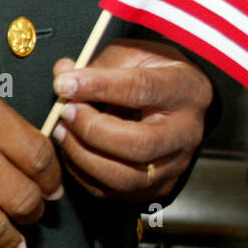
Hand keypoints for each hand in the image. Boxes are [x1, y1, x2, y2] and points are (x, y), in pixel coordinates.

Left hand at [51, 39, 212, 201]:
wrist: (177, 103)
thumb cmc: (151, 74)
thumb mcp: (132, 55)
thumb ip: (97, 66)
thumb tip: (62, 76)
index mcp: (184, 89)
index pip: (142, 90)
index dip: (99, 87)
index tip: (64, 84)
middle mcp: (185, 132)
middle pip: (139, 144)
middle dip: (92, 130)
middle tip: (65, 111)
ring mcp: (173, 166)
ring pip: (125, 176)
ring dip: (83, 155)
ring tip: (62, 131)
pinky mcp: (155, 188)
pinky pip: (112, 192)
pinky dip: (82, 173)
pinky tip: (71, 150)